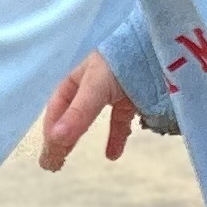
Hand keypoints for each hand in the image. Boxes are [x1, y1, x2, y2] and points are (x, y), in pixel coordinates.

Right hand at [38, 52, 135, 170]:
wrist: (156, 41)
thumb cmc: (119, 57)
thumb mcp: (95, 86)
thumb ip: (78, 113)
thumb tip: (56, 141)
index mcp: (73, 77)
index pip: (56, 110)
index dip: (51, 133)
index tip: (49, 158)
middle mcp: (88, 84)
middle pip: (69, 116)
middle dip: (61, 139)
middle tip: (52, 165)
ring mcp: (110, 90)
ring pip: (91, 118)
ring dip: (80, 137)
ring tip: (69, 160)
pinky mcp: (131, 97)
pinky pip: (119, 120)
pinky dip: (116, 137)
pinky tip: (113, 155)